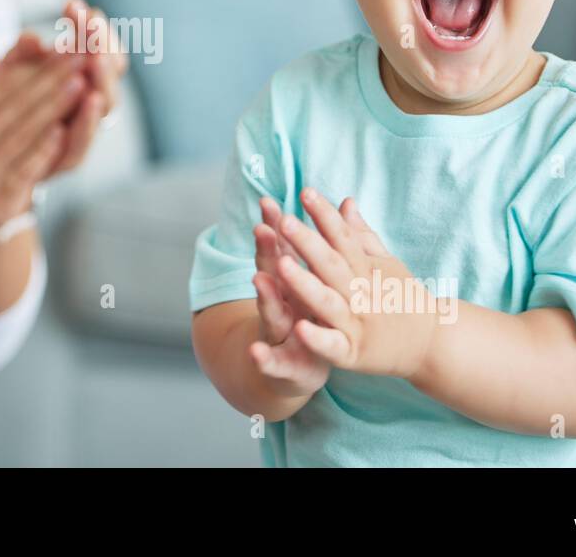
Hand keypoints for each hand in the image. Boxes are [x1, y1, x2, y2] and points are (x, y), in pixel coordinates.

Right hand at [0, 43, 88, 266]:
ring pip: (24, 132)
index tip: (61, 47)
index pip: (2, 86)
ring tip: (80, 82)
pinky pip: (24, 168)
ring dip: (55, 105)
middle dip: (52, 77)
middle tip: (81, 54)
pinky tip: (63, 130)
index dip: (34, 65)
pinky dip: (44, 148)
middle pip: (17, 104)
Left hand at [10, 0, 128, 176]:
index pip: (103, 49)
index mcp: (80, 80)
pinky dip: (87, 123)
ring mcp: (81, 132)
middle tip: (91, 22)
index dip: (94, 28)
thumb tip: (31, 38)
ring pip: (106, 105)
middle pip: (110, 70)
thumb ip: (21, 59)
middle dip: (100, 44)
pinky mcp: (65, 161)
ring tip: (95, 57)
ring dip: (102, 77)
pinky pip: (84, 143)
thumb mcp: (10, 78)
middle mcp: (89, 106)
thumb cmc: (1, 111)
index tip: (75, 4)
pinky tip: (87, 98)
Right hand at [248, 197, 332, 397]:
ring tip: (258, 280)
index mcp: (293, 285)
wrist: (293, 372)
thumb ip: (303, 251)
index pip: (283, 250)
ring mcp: (279, 333)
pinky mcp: (280, 365)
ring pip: (271, 312)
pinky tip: (255, 353)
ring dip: (265, 296)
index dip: (276, 226)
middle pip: (272, 274)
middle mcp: (282, 304)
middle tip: (261, 229)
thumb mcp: (308, 285)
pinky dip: (263, 358)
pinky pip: (272, 362)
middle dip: (267, 251)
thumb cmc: (306, 320)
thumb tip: (319, 209)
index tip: (269, 202)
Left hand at [271, 189, 437, 379]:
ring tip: (281, 264)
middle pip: (331, 265)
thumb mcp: (386, 264)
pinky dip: (318, 338)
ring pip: (328, 302)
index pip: (343, 238)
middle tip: (284, 220)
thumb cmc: (403, 299)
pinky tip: (299, 328)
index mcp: (366, 269)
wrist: (432, 344)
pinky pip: (333, 344)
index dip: (325, 215)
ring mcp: (357, 323)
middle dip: (308, 242)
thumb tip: (346, 201)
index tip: (306, 192)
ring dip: (305, 284)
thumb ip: (361, 235)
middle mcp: (361, 293)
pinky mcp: (353, 353)